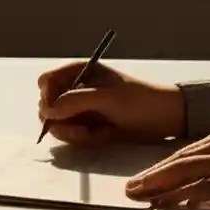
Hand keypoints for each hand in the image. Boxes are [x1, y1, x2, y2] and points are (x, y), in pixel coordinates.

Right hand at [37, 61, 184, 144]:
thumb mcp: (106, 98)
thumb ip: (74, 101)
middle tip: (79, 129)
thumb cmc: (138, 100)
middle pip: (47, 104)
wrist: (163, 118)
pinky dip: (79, 138)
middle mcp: (76, 88)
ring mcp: (81, 108)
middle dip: (58, 119)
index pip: (46, 81)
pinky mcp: (87, 125)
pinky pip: (71, 134)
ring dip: (69, 132)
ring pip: (57, 122)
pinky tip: (97, 136)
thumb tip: (46, 110)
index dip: (46, 96)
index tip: (55, 110)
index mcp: (79, 72)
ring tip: (89, 134)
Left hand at [124, 125, 209, 208]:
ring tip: (141, 196)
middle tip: (130, 187)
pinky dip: (184, 196)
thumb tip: (193, 186)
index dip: (160, 167)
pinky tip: (169, 203)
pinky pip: (203, 189)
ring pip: (185, 173)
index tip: (143, 178)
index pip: (183, 152)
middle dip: (152, 175)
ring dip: (160, 186)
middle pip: (178, 161)